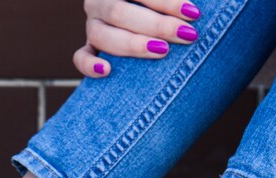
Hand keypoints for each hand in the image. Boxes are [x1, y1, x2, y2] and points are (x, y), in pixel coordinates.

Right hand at [74, 0, 202, 77]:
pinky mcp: (89, 48)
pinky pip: (80, 57)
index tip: (193, 13)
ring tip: (163, 51)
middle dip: (157, 25)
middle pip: (120, 12)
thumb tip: (195, 10)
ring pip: (102, 35)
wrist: (138, 17)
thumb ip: (170, 1)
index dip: (167, 2)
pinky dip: (89, 65)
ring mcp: (92, 25)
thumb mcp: (159, 1)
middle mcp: (100, 2)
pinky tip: (107, 71)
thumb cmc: (160, 7)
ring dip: (134, 44)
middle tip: (187, 35)